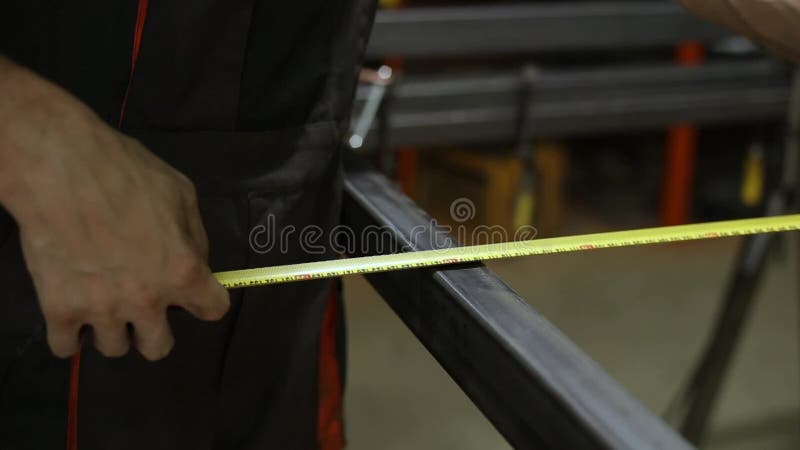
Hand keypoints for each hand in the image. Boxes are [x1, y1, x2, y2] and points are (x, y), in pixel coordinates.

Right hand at [0, 56, 229, 359]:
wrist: (59, 166)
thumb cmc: (125, 172)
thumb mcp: (181, 194)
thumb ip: (194, 237)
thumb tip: (197, 262)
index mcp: (182, 272)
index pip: (213, 310)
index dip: (206, 300)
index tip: (195, 294)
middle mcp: (145, 300)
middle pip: (158, 347)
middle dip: (155, 330)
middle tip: (143, 306)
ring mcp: (101, 309)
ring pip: (114, 349)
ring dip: (112, 330)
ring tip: (103, 304)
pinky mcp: (58, 309)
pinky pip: (64, 347)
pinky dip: (68, 336)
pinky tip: (71, 316)